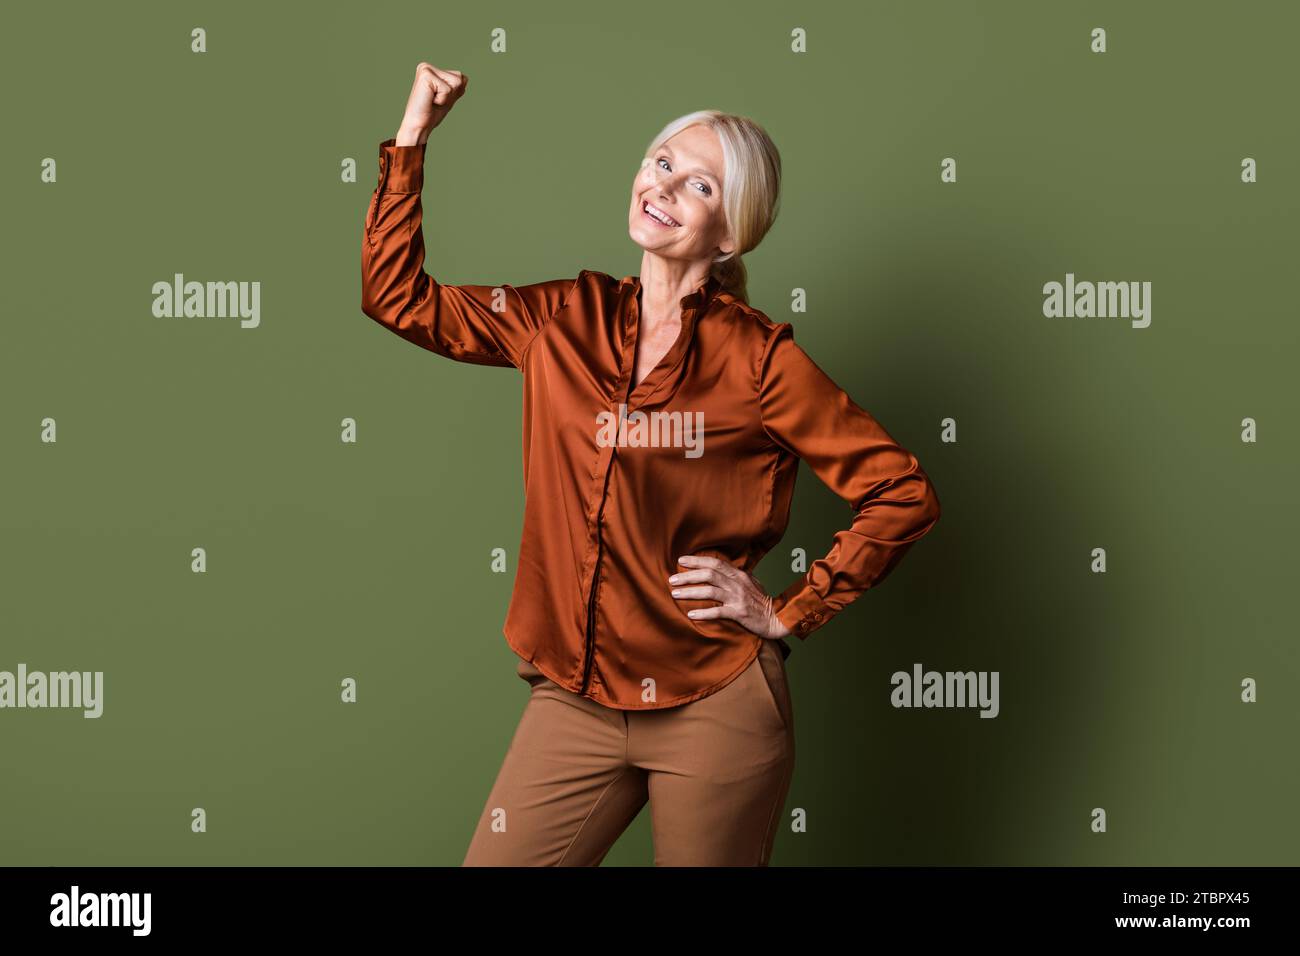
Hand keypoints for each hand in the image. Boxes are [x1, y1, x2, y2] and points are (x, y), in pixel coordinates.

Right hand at [395, 63, 468, 145]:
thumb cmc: (432, 113)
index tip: (440, 99)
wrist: (419, 125)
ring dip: (448, 97)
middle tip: (436, 101)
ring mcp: (426, 69)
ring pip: (456, 82)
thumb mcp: (448, 97)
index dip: (454, 93)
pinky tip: (430, 101)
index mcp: (432, 70)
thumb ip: (456, 86)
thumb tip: (465, 78)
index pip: (460, 77)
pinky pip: (447, 89)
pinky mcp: (426, 76)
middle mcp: (427, 66)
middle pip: (459, 78)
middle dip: (452, 94)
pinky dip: (442, 99)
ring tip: (433, 100)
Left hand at [669, 554, 790, 639]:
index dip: (697, 560)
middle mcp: (737, 584)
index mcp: (739, 575)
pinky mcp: (739, 613)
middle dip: (688, 576)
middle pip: (709, 574)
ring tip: (675, 594)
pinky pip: (718, 611)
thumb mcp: (751, 583)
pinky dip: (704, 613)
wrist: (777, 618)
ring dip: (691, 592)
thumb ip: (737, 576)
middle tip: (672, 579)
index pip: (715, 563)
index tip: (680, 560)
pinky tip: (691, 615)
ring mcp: (738, 598)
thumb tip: (723, 569)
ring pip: (710, 591)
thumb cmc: (762, 601)